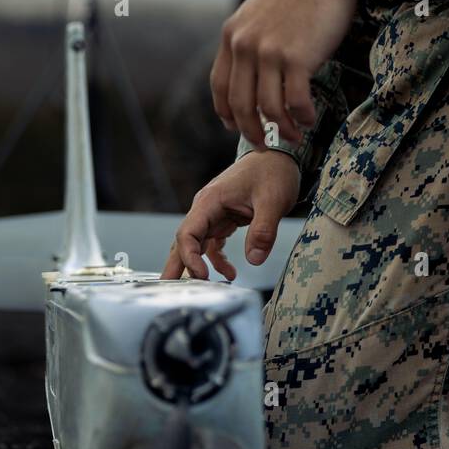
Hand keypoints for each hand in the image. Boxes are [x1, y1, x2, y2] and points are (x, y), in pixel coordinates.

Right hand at [160, 149, 300, 279]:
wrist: (279, 156)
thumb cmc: (272, 171)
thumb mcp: (272, 200)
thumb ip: (263, 230)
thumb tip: (254, 260)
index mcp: (210, 200)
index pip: (188, 233)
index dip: (189, 257)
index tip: (201, 277)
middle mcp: (207, 208)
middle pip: (184, 241)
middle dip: (176, 266)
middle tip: (169, 292)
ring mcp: (214, 213)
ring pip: (196, 243)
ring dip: (195, 266)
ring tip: (199, 290)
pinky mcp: (224, 219)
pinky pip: (213, 243)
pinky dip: (217, 259)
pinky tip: (230, 272)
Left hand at [210, 0, 359, 145]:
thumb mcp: (258, 14)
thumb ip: (249, 41)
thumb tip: (252, 77)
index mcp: (231, 34)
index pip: (219, 86)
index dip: (226, 113)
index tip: (236, 127)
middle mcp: (244, 44)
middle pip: (240, 104)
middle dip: (252, 131)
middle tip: (266, 145)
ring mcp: (269, 52)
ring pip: (268, 109)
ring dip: (282, 129)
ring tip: (296, 136)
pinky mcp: (297, 57)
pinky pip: (295, 102)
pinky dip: (302, 117)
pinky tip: (309, 119)